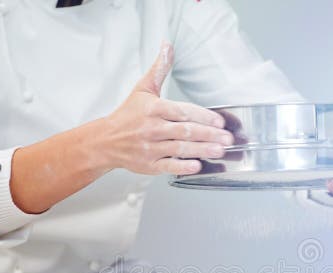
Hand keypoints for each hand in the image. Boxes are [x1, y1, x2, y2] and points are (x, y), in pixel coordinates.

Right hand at [102, 43, 232, 175]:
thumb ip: (159, 68)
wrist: (105, 141)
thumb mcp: (143, 88)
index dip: (202, 116)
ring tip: (219, 150)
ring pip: (180, 149)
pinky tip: (197, 165)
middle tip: (227, 138)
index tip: (219, 121)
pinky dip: (183, 167)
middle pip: (185, 131)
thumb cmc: (127, 115)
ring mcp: (151, 148)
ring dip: (202, 150)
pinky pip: (169, 166)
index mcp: (153, 109)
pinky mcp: (149, 165)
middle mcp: (152, 128)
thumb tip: (168, 46)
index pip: (182, 111)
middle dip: (208, 134)